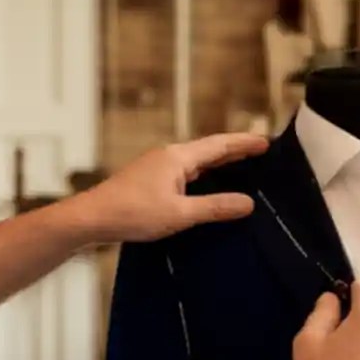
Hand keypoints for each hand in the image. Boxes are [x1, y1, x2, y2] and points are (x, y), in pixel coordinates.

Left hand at [69, 133, 268, 242]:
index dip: (244, 143)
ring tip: (241, 167)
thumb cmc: (133, 214)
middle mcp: (168, 156)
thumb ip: (214, 207)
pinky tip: (207, 187)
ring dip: (218, 163)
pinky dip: (203, 176)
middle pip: (209, 150)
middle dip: (235, 150)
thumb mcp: (180, 214)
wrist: (92, 218)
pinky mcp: (149, 180)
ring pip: (195, 162)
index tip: (267, 141)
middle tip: (260, 151)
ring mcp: (157, 167)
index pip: (219, 145)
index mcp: (178, 157)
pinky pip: (184, 173)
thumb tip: (248, 203)